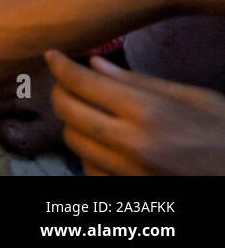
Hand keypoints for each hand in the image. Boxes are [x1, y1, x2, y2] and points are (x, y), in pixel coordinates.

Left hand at [46, 50, 224, 174]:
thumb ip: (139, 82)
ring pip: (74, 142)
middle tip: (68, 82)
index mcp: (149, 113)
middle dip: (61, 91)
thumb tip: (94, 63)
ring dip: (73, 123)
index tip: (52, 55)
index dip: (62, 66)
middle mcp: (133, 144)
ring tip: (88, 111)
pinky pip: (89, 170)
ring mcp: (129, 173)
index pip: (84, 83)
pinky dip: (88, 153)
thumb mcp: (194, 98)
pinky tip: (103, 143)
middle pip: (69, 112)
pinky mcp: (129, 191)